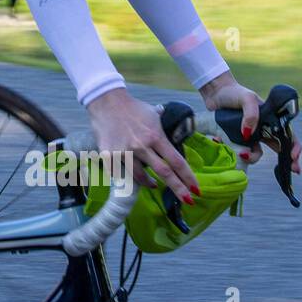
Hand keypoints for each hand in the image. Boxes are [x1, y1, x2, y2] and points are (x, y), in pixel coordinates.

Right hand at [86, 88, 198, 202]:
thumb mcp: (153, 113)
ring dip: (150, 183)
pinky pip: (121, 174)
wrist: (105, 101)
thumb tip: (172, 132)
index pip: (176, 161)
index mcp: (155, 136)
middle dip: (178, 189)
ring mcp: (125, 152)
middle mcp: (142, 146)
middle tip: (188, 201)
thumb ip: (162, 127)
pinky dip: (127, 177)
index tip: (196, 189)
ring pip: (141, 176)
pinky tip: (131, 177)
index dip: (188, 177)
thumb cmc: (131, 107)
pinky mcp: (110, 155)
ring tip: (154, 184)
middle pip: (164, 173)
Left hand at [199, 73, 301, 174]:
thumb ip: (251, 115)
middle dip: (285, 162)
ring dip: (251, 157)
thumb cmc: (234, 92)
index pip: (287, 134)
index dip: (294, 147)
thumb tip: (249, 134)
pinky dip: (232, 150)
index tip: (293, 156)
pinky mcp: (235, 138)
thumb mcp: (247, 99)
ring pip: (256, 153)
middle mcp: (263, 128)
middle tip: (290, 171)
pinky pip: (237, 149)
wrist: (215, 91)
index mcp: (271, 119)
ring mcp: (250, 135)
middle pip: (278, 147)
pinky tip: (219, 140)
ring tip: (241, 153)